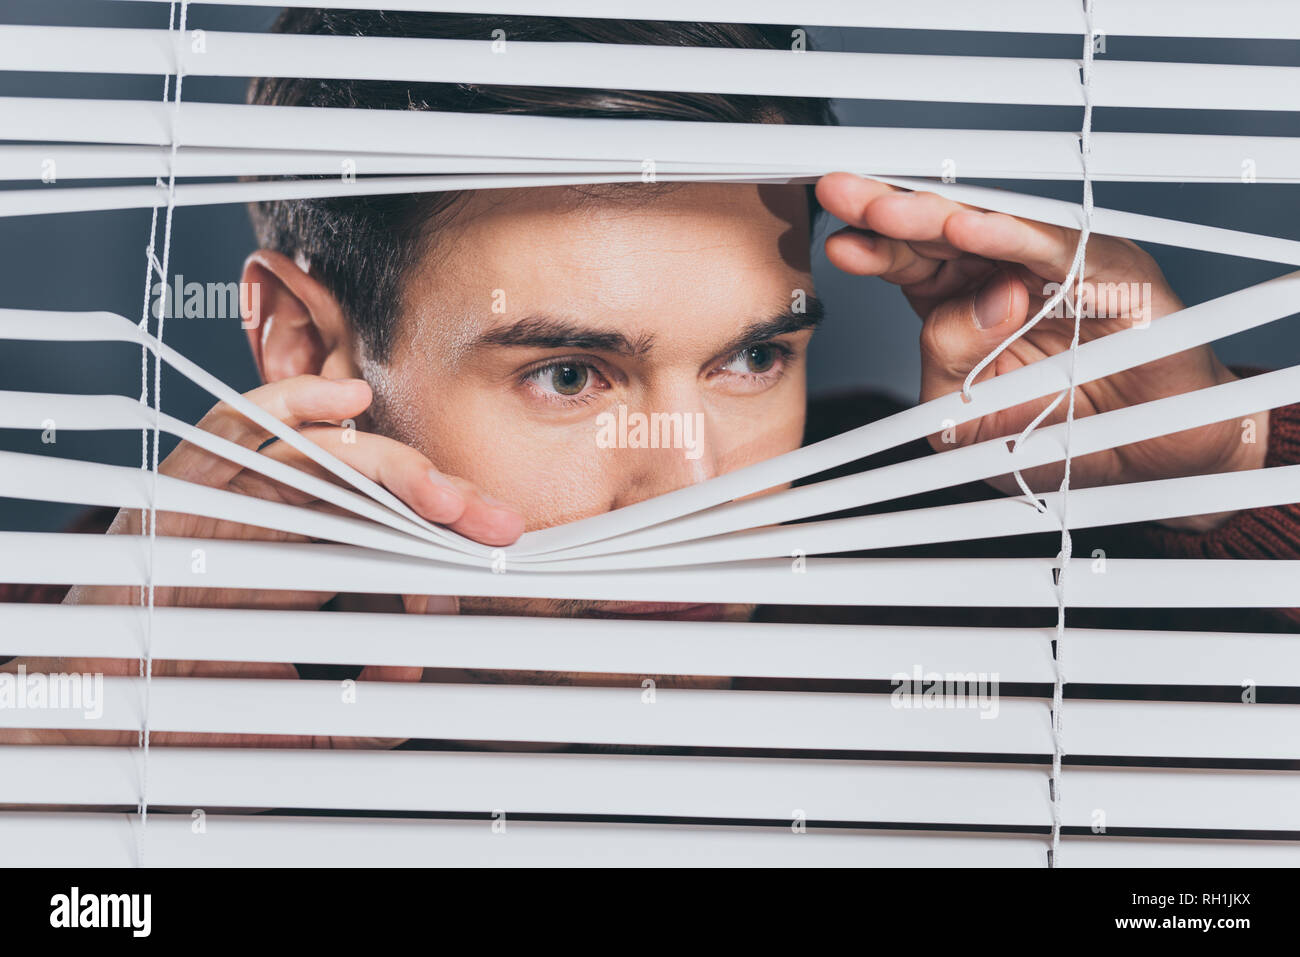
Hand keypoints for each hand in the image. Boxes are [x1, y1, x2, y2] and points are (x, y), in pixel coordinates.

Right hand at [7, 374, 524, 748]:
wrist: (99, 710)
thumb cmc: (193, 705)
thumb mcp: (300, 712)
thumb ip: (363, 707)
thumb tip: (417, 674)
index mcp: (309, 554)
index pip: (396, 523)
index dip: (448, 536)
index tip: (496, 561)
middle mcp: (280, 515)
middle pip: (378, 485)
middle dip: (444, 500)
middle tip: (499, 527)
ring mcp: (237, 494)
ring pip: (328, 455)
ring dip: (394, 468)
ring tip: (447, 496)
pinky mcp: (187, 482)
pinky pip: (240, 426)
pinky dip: (291, 402)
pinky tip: (347, 399)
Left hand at [816, 173, 1268, 511]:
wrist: (1144, 457)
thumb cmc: (1053, 434)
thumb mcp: (969, 421)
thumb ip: (951, 368)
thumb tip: (978, 302)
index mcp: (964, 300)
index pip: (910, 263)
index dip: (873, 248)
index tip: (835, 240)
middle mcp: (1008, 271)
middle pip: (940, 232)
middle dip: (888, 211)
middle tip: (844, 194)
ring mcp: (1058, 266)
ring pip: (991, 228)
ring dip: (936, 215)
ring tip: (888, 208)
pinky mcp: (1111, 272)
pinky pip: (1056, 250)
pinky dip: (1012, 237)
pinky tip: (966, 227)